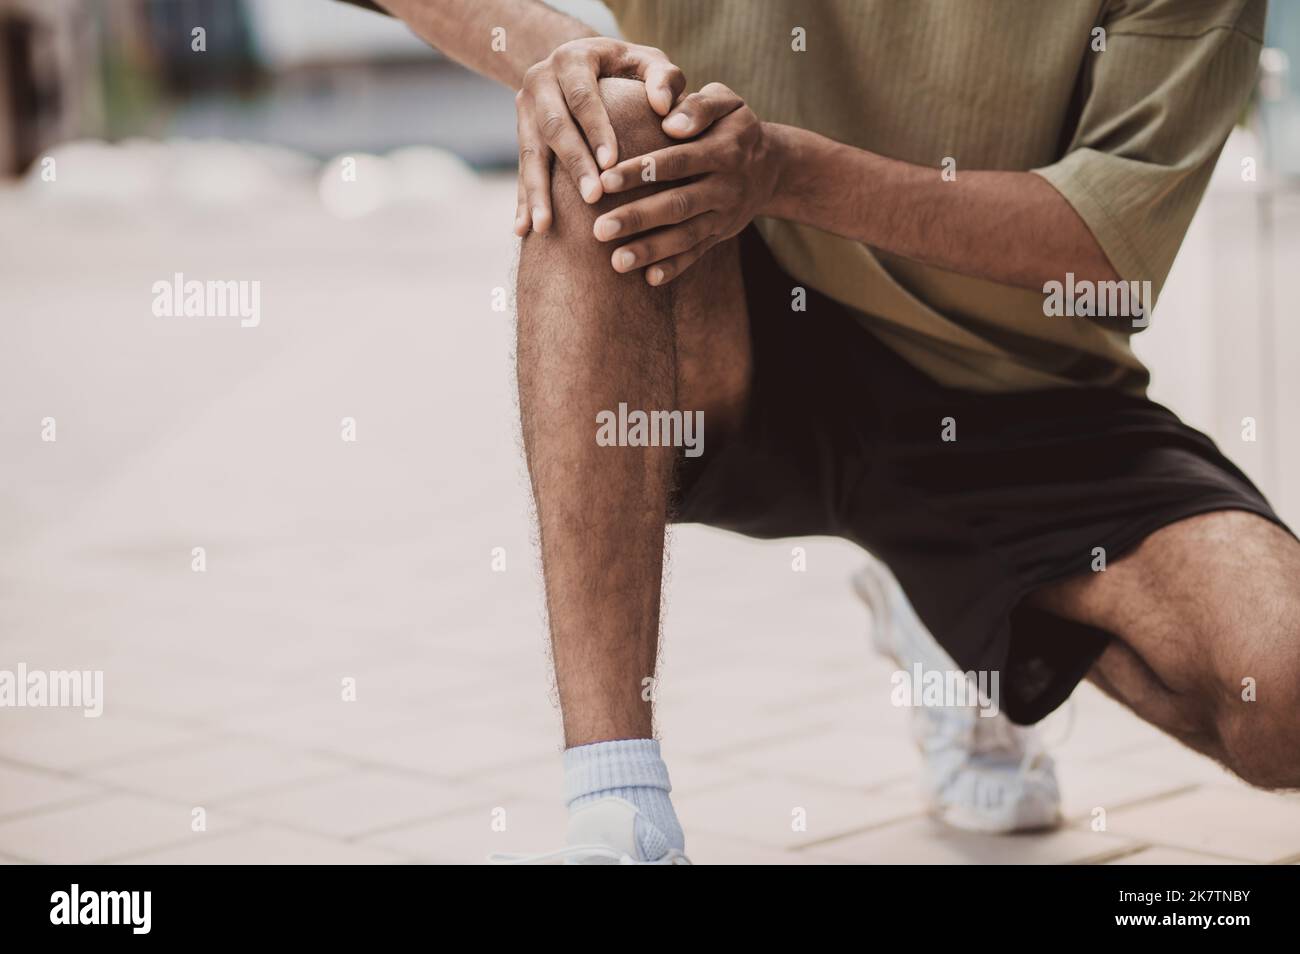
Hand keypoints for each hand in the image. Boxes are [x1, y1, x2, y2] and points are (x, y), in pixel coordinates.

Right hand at [514, 38, 684, 235]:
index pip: (583, 96)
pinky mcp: (521, 133)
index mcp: (571, 58)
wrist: (578, 61)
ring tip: (545, 226)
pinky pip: (520, 170)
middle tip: (593, 198)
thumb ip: (663, 77)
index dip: (596, 129)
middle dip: (573, 164)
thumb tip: (665, 108)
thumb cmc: (625, 67)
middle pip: (553, 126)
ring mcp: (525, 108)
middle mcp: (540, 79)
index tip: (611, 162)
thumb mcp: (646, 60)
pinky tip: (522, 231)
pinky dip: (522, 201)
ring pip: (529, 153)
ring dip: (537, 192)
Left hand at [592, 83, 778, 284]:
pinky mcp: (720, 234)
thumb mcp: (726, 102)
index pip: (677, 161)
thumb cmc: (733, 126)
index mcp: (723, 150)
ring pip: (686, 236)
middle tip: (599, 229)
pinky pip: (698, 253)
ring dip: (651, 250)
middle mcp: (725, 186)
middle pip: (679, 204)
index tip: (605, 180)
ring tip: (616, 262)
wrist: (773, 165)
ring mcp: (724, 215)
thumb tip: (670, 122)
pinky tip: (649, 279)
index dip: (642, 171)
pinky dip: (675, 267)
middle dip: (638, 218)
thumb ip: (700, 106)